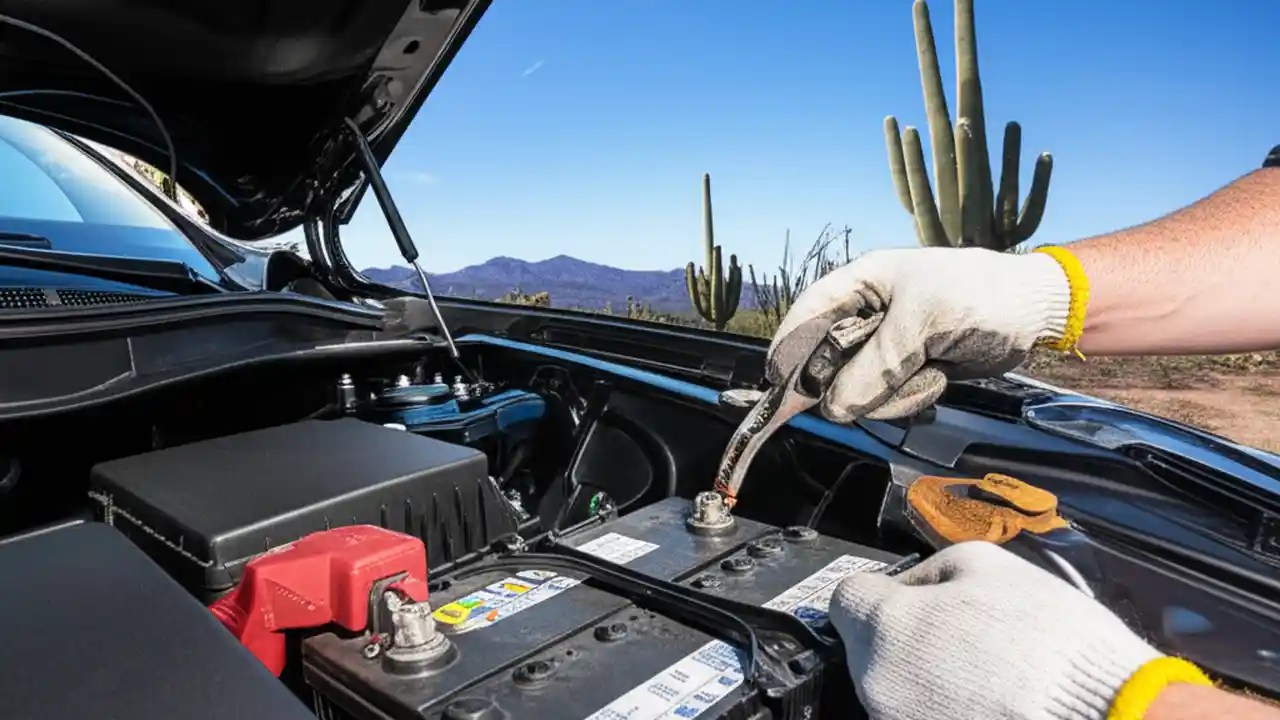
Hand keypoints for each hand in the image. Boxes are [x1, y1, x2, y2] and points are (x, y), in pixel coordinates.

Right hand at [765, 247, 1070, 420]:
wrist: (1035, 313)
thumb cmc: (980, 296)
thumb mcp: (925, 321)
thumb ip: (878, 363)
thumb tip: (835, 406)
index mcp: (862, 284)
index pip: (809, 314)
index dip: (789, 347)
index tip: (778, 381)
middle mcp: (867, 315)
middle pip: (828, 361)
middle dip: (853, 380)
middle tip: (883, 383)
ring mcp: (887, 346)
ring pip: (858, 388)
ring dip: (892, 392)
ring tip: (931, 371)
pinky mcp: (908, 370)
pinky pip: (888, 398)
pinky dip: (911, 398)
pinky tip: (938, 378)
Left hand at [828, 541, 1162, 719]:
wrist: (1108, 718)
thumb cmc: (1051, 640)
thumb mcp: (989, 565)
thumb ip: (930, 569)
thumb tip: (909, 585)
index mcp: (884, 626)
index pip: (846, 600)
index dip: (882, 592)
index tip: (915, 599)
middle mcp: (876, 683)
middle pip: (871, 649)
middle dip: (908, 639)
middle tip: (967, 638)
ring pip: (897, 689)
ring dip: (926, 680)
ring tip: (987, 677)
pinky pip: (920, 716)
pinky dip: (944, 710)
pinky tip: (988, 705)